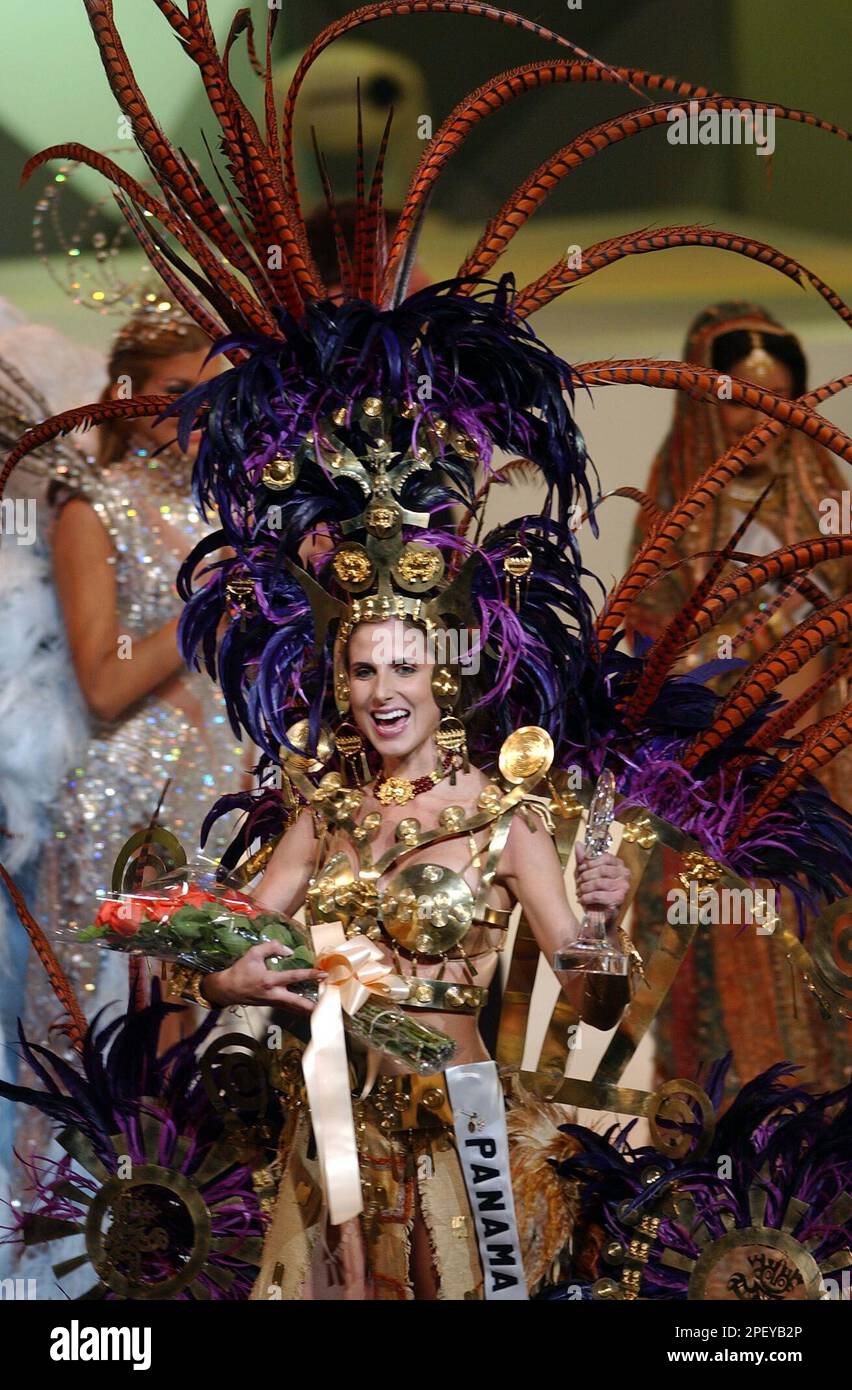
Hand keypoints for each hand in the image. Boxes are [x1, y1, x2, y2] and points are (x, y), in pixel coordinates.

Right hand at [201, 940, 324, 1012]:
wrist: (227, 989)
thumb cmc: (240, 970)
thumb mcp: (253, 953)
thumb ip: (271, 947)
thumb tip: (289, 950)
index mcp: (270, 980)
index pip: (294, 977)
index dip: (309, 975)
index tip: (323, 974)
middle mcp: (273, 994)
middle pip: (296, 1002)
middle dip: (311, 1004)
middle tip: (326, 1004)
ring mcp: (272, 1002)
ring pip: (293, 1008)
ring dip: (306, 1008)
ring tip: (321, 1008)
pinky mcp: (270, 1005)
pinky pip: (287, 1007)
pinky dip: (297, 1008)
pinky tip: (306, 1008)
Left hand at [574, 842, 630, 914]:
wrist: (598, 915)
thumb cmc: (594, 893)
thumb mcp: (586, 874)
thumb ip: (583, 860)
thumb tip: (578, 844)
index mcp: (619, 865)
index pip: (605, 857)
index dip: (590, 862)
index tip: (581, 869)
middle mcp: (625, 874)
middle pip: (602, 870)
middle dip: (586, 876)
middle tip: (578, 883)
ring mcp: (624, 887)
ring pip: (600, 882)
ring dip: (585, 887)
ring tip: (579, 892)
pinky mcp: (619, 900)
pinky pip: (599, 895)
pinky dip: (588, 897)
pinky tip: (582, 899)